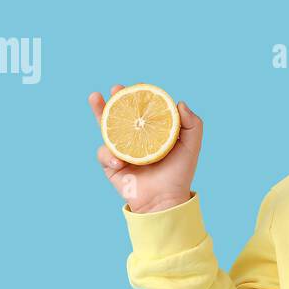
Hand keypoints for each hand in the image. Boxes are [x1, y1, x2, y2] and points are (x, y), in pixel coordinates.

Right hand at [88, 85, 202, 212]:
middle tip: (114, 89)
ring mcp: (121, 152)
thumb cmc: (179, 174)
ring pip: (106, 130)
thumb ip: (193, 124)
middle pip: (120, 115)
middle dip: (113, 100)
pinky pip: (104, 155)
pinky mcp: (111, 167)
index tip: (134, 87)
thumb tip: (179, 102)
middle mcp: (135, 140)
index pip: (141, 111)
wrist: (166, 201)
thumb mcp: (191, 147)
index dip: (136, 98)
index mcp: (151, 133)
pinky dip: (109, 155)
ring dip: (99, 114)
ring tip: (96, 99)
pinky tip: (120, 161)